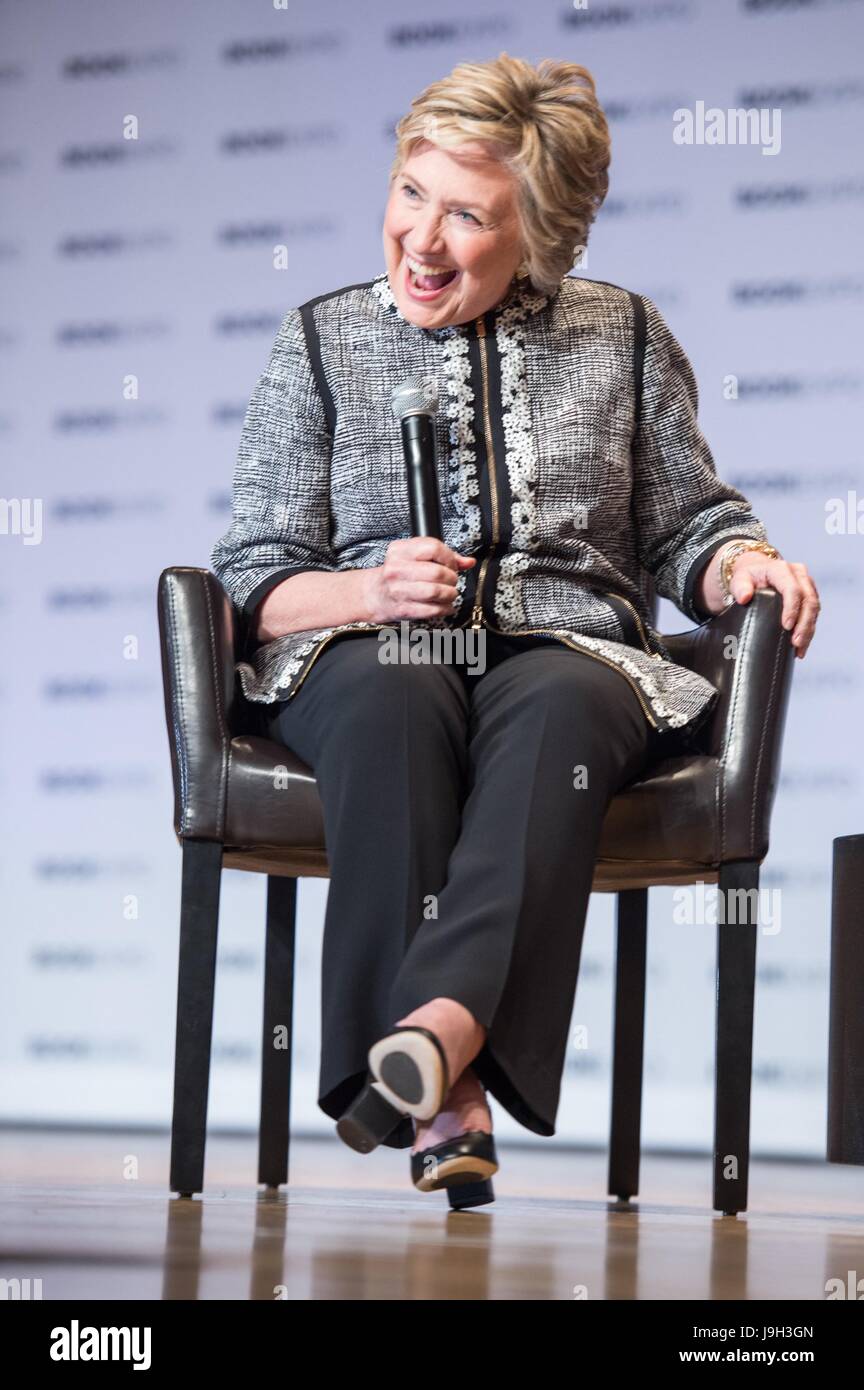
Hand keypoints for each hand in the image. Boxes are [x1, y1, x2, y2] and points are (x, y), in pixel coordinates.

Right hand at [361, 536, 475, 623]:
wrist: (374, 595)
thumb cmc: (396, 575)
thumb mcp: (414, 557)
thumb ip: (442, 557)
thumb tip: (467, 562)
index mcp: (399, 550)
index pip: (433, 548)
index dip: (449, 557)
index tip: (452, 564)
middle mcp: (396, 569)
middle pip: (437, 572)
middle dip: (451, 578)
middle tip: (452, 581)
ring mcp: (398, 590)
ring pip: (436, 591)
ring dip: (450, 594)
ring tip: (449, 593)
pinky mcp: (403, 609)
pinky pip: (432, 610)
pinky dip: (444, 608)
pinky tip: (444, 606)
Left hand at [728, 553, 819, 658]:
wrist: (756, 570)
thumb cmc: (747, 576)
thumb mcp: (739, 579)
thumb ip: (740, 587)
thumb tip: (744, 598)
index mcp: (782, 569)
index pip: (792, 589)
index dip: (792, 608)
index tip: (786, 626)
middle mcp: (798, 574)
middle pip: (809, 600)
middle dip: (804, 624)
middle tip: (796, 643)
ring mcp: (806, 584)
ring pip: (814, 608)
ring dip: (808, 630)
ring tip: (799, 649)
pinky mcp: (810, 594)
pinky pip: (814, 613)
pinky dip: (808, 630)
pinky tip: (801, 646)